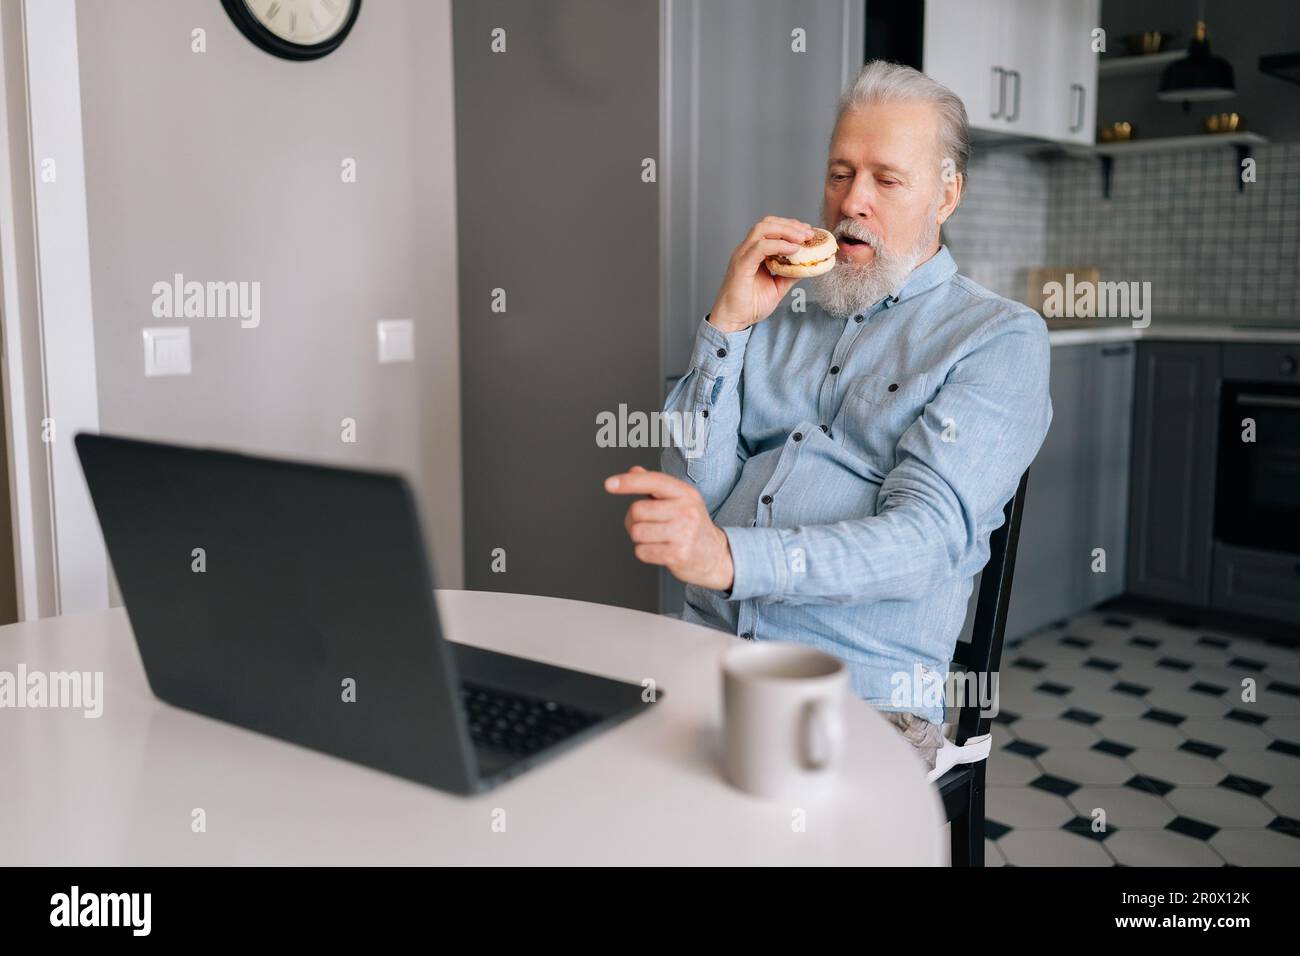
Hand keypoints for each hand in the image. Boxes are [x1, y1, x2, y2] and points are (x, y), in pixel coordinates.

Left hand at [605, 466, 733, 590]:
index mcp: (686, 493)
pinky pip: (642, 552)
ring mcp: (684, 534)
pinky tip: (661, 550)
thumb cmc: (693, 526)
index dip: (629, 482)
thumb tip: (634, 471)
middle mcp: (687, 511)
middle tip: (649, 525)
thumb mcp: (680, 501)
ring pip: (637, 532)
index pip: (653, 482)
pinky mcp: (678, 555)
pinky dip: (645, 552)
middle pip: (637, 510)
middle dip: (634, 520)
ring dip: (640, 538)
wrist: (716, 556)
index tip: (609, 484)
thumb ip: (656, 486)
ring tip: (657, 538)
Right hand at [709, 216, 815, 332]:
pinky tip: (793, 249)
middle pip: (767, 223)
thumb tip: (807, 265)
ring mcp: (742, 255)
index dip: (790, 226)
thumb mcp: (778, 287)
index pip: (771, 228)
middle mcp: (746, 249)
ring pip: (762, 230)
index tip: (808, 232)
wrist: (733, 321)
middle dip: (791, 225)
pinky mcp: (741, 265)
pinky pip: (760, 248)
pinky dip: (779, 245)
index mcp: (753, 252)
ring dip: (786, 230)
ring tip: (803, 238)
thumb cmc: (750, 305)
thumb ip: (790, 274)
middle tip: (809, 233)